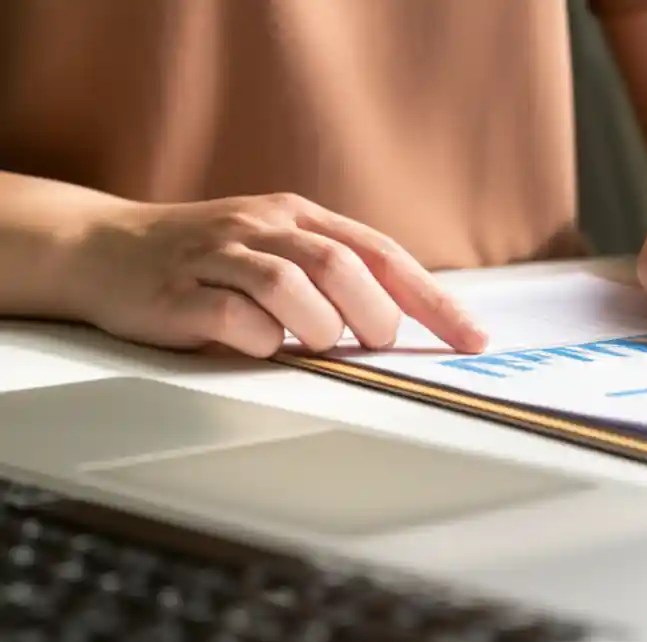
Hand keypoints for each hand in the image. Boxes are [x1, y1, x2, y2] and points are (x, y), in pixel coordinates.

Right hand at [68, 192, 487, 357]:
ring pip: (291, 284)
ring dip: (319, 328)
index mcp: (298, 217)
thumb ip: (333, 278)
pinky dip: (259, 340)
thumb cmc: (207, 260)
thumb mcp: (276, 251)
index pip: (382, 254)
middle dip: (373, 316)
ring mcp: (217, 254)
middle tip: (371, 344)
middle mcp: (262, 226)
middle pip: (342, 265)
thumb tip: (403, 327)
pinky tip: (256, 344)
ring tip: (313, 345)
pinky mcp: (176, 291)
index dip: (433, 300)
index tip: (472, 339)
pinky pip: (233, 315)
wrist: (100, 248)